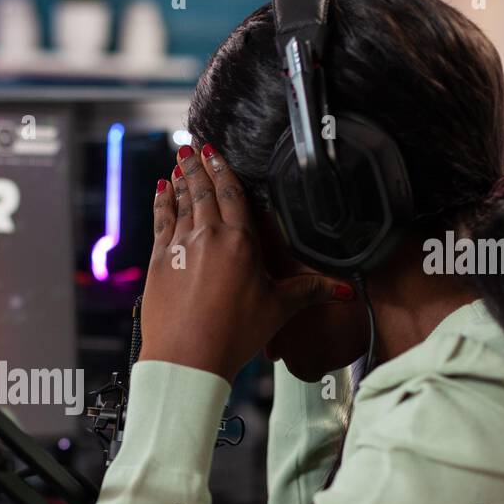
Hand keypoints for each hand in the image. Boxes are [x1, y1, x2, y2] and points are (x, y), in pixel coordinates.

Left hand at [139, 144, 351, 381]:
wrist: (187, 357)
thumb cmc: (233, 335)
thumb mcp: (277, 309)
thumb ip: (309, 291)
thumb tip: (345, 291)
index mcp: (240, 242)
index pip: (232, 194)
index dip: (224, 170)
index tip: (216, 151)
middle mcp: (207, 236)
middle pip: (203, 191)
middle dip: (198, 166)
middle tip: (192, 146)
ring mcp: (179, 246)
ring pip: (180, 202)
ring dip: (180, 180)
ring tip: (179, 162)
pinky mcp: (158, 261)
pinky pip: (160, 221)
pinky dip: (161, 203)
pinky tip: (161, 191)